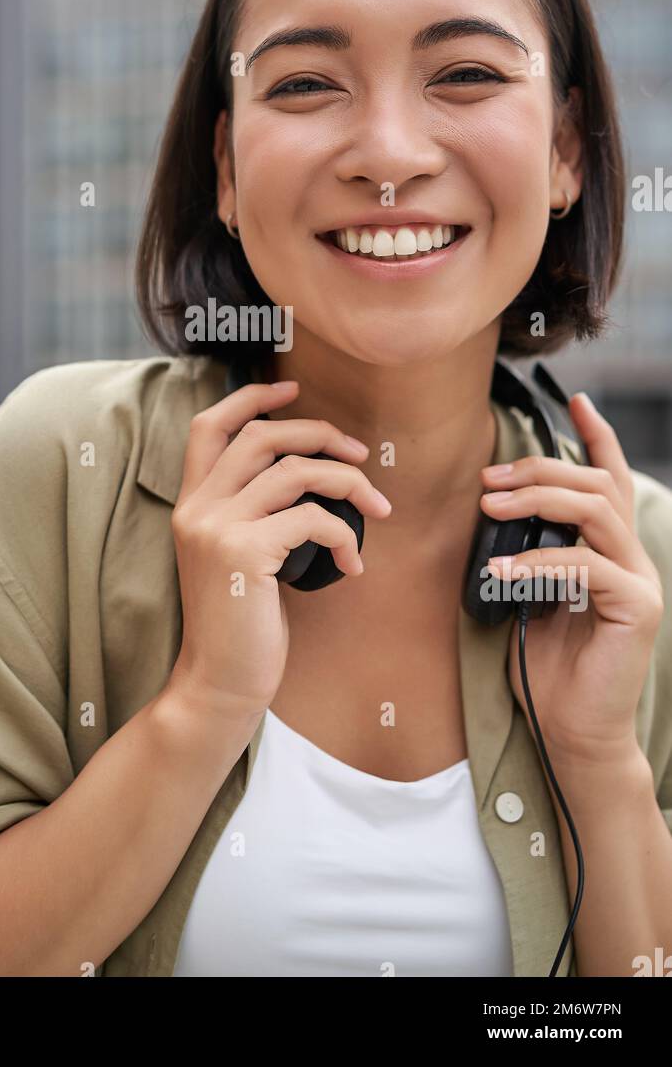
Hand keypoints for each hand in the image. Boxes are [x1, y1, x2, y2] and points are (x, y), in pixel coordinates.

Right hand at [169, 379, 390, 721]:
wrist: (218, 684)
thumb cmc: (241, 625)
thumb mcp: (238, 558)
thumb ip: (253, 514)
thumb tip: (309, 474)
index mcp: (191, 504)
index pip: (209, 426)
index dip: (251, 398)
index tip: (291, 389)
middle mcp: (197, 508)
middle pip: (261, 435)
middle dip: (318, 433)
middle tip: (359, 455)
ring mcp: (217, 528)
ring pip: (295, 470)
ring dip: (348, 482)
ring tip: (378, 507)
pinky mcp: (244, 553)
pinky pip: (312, 518)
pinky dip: (346, 534)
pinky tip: (353, 563)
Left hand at [479, 392, 662, 766]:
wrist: (570, 730)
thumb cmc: (546, 665)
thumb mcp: (528, 595)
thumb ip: (527, 552)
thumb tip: (493, 510)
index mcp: (610, 549)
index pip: (610, 478)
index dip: (596, 435)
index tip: (575, 398)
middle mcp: (632, 557)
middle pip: (597, 484)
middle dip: (540, 470)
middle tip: (489, 480)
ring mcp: (640, 580)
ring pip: (597, 510)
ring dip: (539, 500)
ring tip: (490, 508)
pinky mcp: (637, 608)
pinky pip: (586, 565)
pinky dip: (538, 562)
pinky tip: (501, 571)